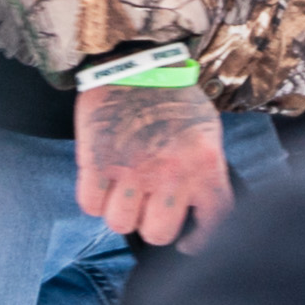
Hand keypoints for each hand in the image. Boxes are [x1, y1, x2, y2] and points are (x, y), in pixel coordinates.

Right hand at [76, 79, 232, 245]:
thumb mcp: (207, 131)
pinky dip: (94, 200)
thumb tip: (201, 207)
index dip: (202, 239)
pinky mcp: (96, 161)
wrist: (135, 62)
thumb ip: (207, 170)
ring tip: (125, 195)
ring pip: (120, 224)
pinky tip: (103, 185)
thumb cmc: (173, 97)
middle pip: (158, 232)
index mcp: (204, 164)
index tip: (189, 243)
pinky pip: (90, 205)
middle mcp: (169, 172)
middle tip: (149, 210)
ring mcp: (130, 169)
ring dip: (121, 213)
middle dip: (153, 225)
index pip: (214, 219)